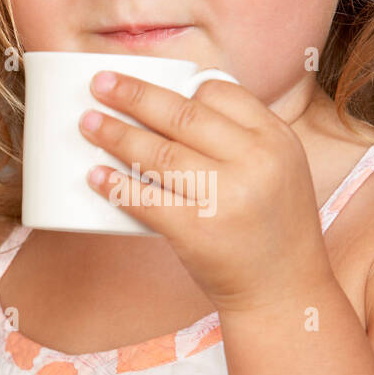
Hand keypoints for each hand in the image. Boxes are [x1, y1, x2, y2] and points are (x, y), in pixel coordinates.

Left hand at [78, 70, 332, 312]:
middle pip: (181, 115)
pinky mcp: (197, 231)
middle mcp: (255, 162)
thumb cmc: (274, 229)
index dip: (180, 88)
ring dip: (115, 134)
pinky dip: (116, 184)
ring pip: (158, 153)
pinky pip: (145, 199)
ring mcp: (226, 197)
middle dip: (134, 95)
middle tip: (101, 83)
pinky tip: (97, 175)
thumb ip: (244, 139)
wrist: (285, 291)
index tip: (149, 86)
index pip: (220, 94)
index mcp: (276, 139)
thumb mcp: (281, 169)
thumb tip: (179, 107)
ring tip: (89, 122)